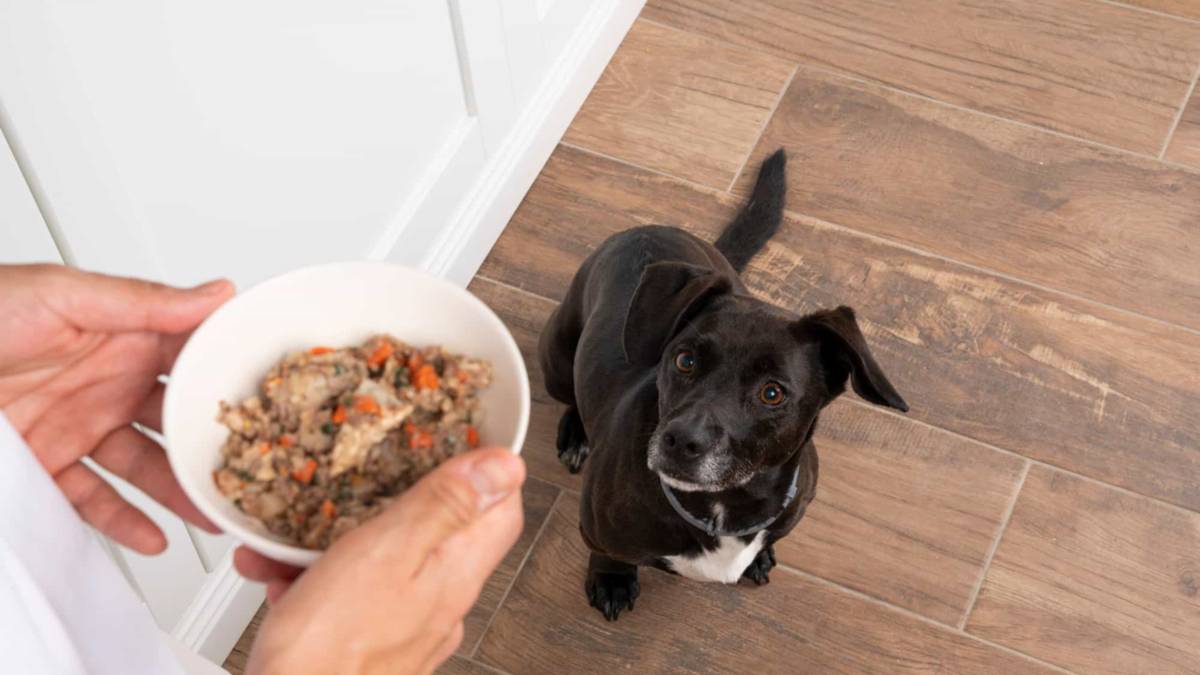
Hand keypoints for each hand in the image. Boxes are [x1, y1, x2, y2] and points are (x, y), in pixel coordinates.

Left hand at [0, 264, 233, 552]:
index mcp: (125, 336)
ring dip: (180, 491)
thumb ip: (142, 301)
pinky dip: (124, 522)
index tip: (269, 404)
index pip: (194, 360)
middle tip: (248, 472)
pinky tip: (153, 534)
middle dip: (215, 449)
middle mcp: (111, 381)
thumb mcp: (62, 294)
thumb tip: (215, 293)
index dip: (231, 381)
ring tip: (210, 513)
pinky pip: (94, 499)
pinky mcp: (49, 464)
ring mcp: (82, 425)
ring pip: (146, 466)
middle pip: (179, 422)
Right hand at [240, 447, 525, 674]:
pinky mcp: (365, 645)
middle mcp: (439, 603)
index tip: (458, 440)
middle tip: (361, 481)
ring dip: (338, 538)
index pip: (501, 509)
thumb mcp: (389, 553)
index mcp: (455, 574)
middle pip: (438, 530)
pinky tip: (281, 574)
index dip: (485, 469)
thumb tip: (506, 466)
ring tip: (298, 538)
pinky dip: (313, 578)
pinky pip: (347, 594)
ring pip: (384, 560)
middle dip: (393, 498)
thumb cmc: (330, 651)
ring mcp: (404, 626)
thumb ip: (444, 506)